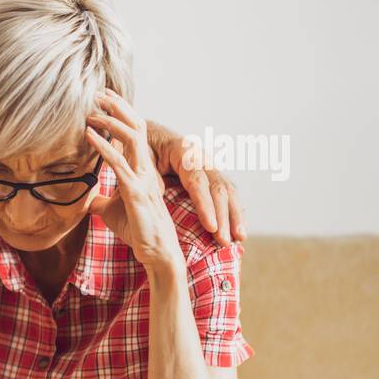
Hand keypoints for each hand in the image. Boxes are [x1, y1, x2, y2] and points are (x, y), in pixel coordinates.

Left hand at [86, 89, 185, 275]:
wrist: (156, 252)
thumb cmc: (138, 230)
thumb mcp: (113, 211)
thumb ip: (102, 201)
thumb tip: (87, 200)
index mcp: (142, 168)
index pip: (133, 132)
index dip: (120, 112)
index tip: (102, 98)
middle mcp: (145, 169)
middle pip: (135, 126)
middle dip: (117, 106)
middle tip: (98, 91)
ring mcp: (143, 179)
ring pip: (131, 138)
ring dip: (109, 121)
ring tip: (91, 110)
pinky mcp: (136, 193)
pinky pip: (119, 164)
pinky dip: (103, 147)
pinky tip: (88, 135)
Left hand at [145, 120, 245, 244]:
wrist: (146, 136)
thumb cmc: (139, 148)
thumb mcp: (140, 158)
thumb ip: (148, 175)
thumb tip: (158, 194)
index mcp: (183, 151)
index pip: (197, 181)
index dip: (205, 205)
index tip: (211, 227)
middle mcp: (202, 157)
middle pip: (218, 187)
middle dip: (224, 216)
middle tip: (225, 242)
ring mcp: (209, 166)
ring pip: (227, 191)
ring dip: (234, 217)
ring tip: (239, 239)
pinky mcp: (211, 177)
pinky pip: (226, 195)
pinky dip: (233, 213)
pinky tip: (237, 231)